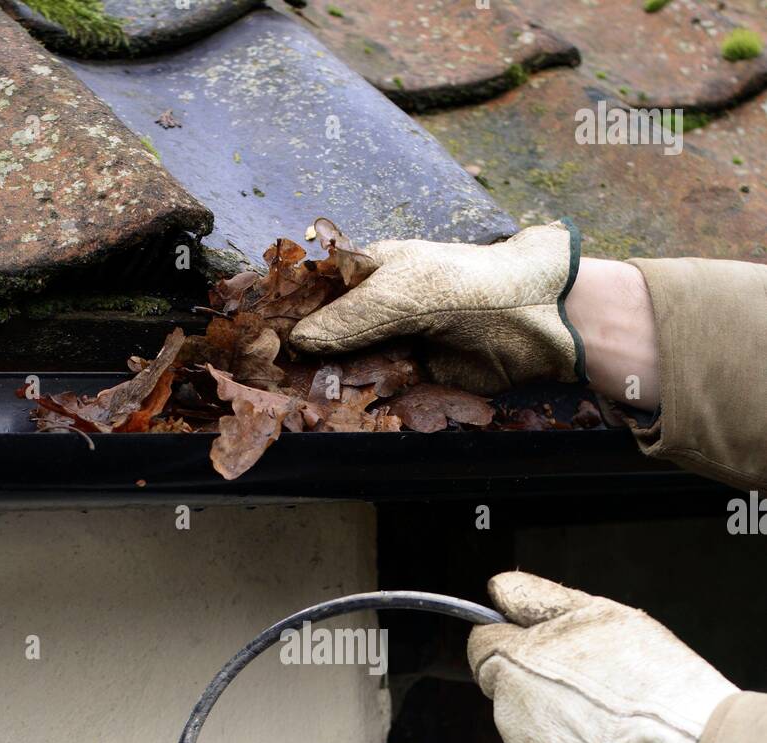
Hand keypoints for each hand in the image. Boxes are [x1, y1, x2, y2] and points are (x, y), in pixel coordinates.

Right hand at [291, 221, 584, 395]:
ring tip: (294, 412)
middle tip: (266, 387)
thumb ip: (350, 318)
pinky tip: (335, 422)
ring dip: (325, 392)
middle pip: (323, 340)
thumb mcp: (402, 294)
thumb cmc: (468, 285)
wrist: (535, 319)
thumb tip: (299, 340)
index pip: (311, 293)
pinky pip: (379, 399)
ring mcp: (392, 347)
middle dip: (297, 363)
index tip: (251, 340)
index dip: (282, 314)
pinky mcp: (414, 383)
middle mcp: (373, 311)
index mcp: (366, 274)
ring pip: (346, 373)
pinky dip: (361, 410)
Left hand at [467, 573, 736, 742]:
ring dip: (562, 721)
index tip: (544, 645)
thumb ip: (540, 600)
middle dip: (539, 683)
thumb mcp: (600, 616)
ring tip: (612, 720)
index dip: (513, 642)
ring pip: (534, 729)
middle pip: (509, 689)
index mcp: (515, 663)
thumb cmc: (648, 686)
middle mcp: (510, 712)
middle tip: (593, 684)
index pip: (483, 646)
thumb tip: (501, 591)